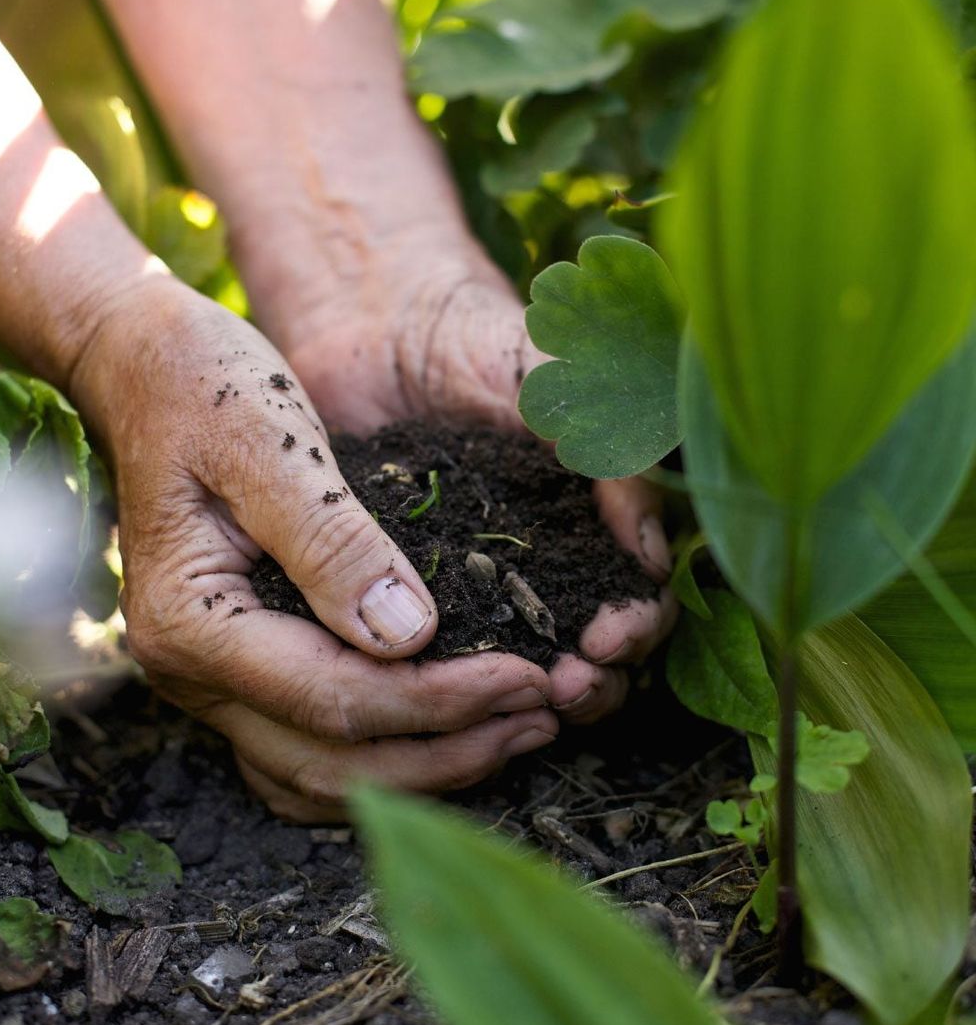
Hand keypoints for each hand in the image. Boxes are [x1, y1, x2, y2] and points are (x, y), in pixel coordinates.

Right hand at [70, 274, 557, 819]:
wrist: (145, 365)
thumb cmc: (204, 386)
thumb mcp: (272, 442)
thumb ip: (333, 540)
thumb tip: (409, 636)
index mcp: (191, 621)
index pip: (335, 699)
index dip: (443, 701)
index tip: (530, 676)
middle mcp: (188, 672)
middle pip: (332, 763)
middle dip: (448, 752)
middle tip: (544, 717)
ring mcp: (207, 680)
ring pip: (318, 777)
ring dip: (421, 767)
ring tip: (517, 731)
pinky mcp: (234, 668)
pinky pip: (305, 750)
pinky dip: (379, 756)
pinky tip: (450, 731)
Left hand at [279, 239, 677, 724]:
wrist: (375, 324)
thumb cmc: (482, 341)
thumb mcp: (562, 388)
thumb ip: (614, 457)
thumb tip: (649, 557)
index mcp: (592, 529)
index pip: (639, 604)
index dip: (636, 631)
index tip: (608, 638)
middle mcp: (541, 569)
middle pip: (590, 658)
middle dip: (591, 683)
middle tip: (563, 686)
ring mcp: (472, 587)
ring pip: (515, 669)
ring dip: (526, 697)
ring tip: (512, 701)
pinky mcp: (400, 592)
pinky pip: (427, 650)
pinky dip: (440, 680)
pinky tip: (435, 690)